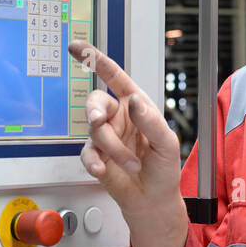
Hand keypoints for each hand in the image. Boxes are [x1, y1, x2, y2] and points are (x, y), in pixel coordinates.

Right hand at [69, 40, 187, 246]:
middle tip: (98, 122)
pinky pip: (86, 153)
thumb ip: (151, 122)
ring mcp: (106, 137)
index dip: (97, 61)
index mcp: (137, 107)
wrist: (152, 200)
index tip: (78, 47)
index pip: (116, 78)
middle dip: (95, 112)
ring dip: (111, 148)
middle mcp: (119, 118)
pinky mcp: (96, 156)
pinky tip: (103, 170)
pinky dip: (94, 162)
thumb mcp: (167, 144)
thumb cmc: (163, 169)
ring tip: (129, 163)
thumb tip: (134, 103)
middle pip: (96, 103)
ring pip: (94, 131)